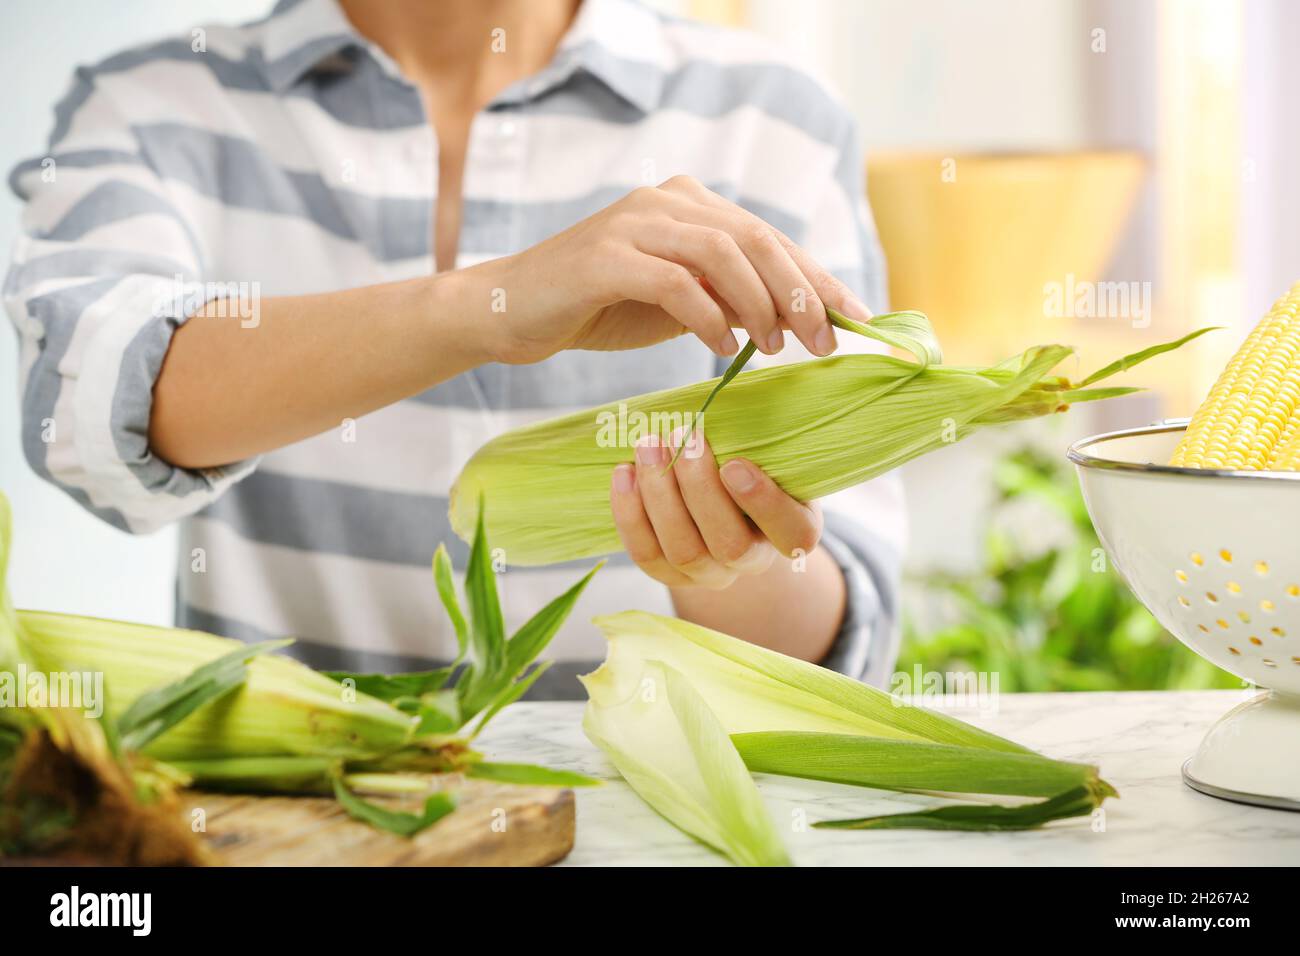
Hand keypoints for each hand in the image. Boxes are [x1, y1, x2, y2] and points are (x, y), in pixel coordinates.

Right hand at [471, 175, 872, 364]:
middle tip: (826, 341)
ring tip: (776, 347)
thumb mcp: (677, 302)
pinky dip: (708, 315)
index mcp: (689, 203)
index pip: (769, 238)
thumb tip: (793, 320)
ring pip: (723, 253)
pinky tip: (723, 346)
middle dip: (801, 292)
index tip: (856, 319)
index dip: (817, 277)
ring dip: (761, 303)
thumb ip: (727, 298)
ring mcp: (634, 223)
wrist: (511, 311)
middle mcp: (666, 200)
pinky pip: (675, 283)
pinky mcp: (605, 257)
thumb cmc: (598, 308)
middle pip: (756, 238)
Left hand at [610, 430, 822, 589]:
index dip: (763, 502)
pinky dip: (630, 512)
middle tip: (683, 436)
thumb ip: (764, 437)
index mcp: (794, 532)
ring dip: (660, 494)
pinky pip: (646, 553)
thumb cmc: (754, 461)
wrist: (722, 501)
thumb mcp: (773, 450)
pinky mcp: (670, 574)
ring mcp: (709, 574)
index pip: (791, 532)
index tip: (734, 463)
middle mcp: (752, 561)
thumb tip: (734, 396)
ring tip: (648, 445)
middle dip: (699, 488)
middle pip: (727, 543)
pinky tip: (623, 472)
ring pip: (683, 550)